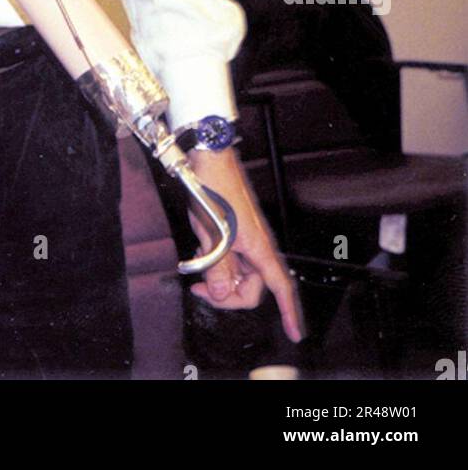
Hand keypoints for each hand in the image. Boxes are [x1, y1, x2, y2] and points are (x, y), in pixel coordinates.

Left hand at [187, 147, 303, 343]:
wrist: (210, 159)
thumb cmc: (215, 190)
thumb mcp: (213, 235)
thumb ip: (219, 268)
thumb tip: (223, 294)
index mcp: (258, 248)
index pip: (280, 287)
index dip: (289, 312)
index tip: (294, 334)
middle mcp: (256, 246)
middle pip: (252, 287)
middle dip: (228, 294)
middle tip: (201, 289)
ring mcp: (245, 239)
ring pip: (238, 273)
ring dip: (218, 275)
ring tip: (199, 262)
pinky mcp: (235, 232)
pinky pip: (229, 258)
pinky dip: (215, 261)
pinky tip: (201, 250)